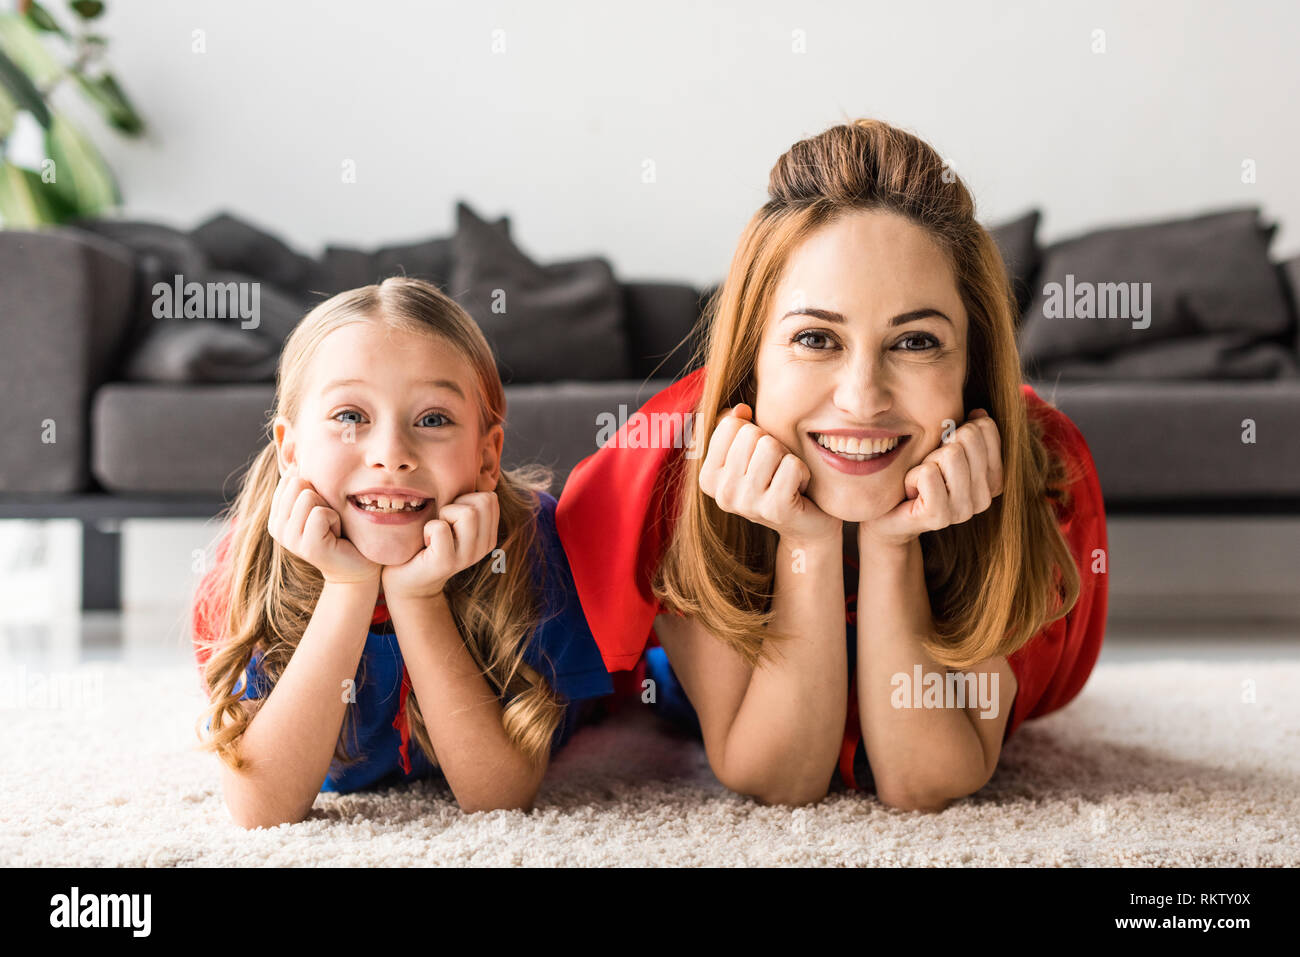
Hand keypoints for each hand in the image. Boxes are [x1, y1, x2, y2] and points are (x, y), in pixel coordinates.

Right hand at [268, 462, 380, 585]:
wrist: (356, 565)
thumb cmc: (341, 530)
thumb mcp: (320, 502)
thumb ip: (305, 483)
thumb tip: (296, 447)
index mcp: (276, 514)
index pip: (290, 478)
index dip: (313, 488)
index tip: (321, 510)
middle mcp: (277, 526)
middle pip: (298, 483)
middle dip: (321, 497)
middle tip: (328, 520)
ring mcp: (288, 538)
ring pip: (308, 497)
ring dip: (329, 509)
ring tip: (331, 528)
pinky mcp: (305, 546)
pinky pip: (320, 513)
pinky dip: (335, 520)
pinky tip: (336, 536)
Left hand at [381, 491, 500, 600]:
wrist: (407, 580)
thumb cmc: (426, 542)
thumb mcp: (451, 520)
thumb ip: (464, 502)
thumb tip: (467, 467)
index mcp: (488, 535)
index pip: (490, 497)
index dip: (466, 498)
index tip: (451, 515)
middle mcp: (484, 547)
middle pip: (483, 501)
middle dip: (456, 504)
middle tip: (442, 522)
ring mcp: (467, 557)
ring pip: (467, 513)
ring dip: (443, 515)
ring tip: (434, 532)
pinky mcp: (446, 562)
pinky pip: (440, 528)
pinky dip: (427, 529)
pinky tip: (425, 542)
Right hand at [697, 403, 840, 547]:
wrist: (802, 524)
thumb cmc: (775, 480)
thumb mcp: (749, 452)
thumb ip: (736, 426)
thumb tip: (741, 409)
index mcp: (708, 478)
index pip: (730, 425)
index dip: (753, 434)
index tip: (759, 458)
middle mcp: (722, 493)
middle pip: (752, 434)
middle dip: (772, 445)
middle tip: (776, 470)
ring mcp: (747, 503)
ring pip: (771, 446)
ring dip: (787, 458)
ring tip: (786, 478)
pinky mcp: (775, 509)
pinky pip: (792, 465)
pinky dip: (803, 473)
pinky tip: (798, 490)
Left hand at [859, 408, 1003, 549]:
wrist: (887, 516)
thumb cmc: (916, 478)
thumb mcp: (943, 450)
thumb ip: (966, 433)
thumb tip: (978, 413)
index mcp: (991, 480)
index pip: (986, 429)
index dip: (957, 429)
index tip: (943, 450)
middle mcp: (983, 498)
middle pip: (967, 438)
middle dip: (940, 445)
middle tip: (928, 467)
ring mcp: (963, 511)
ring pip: (951, 454)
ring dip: (926, 461)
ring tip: (920, 480)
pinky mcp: (939, 517)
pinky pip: (928, 474)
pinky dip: (913, 476)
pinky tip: (911, 491)